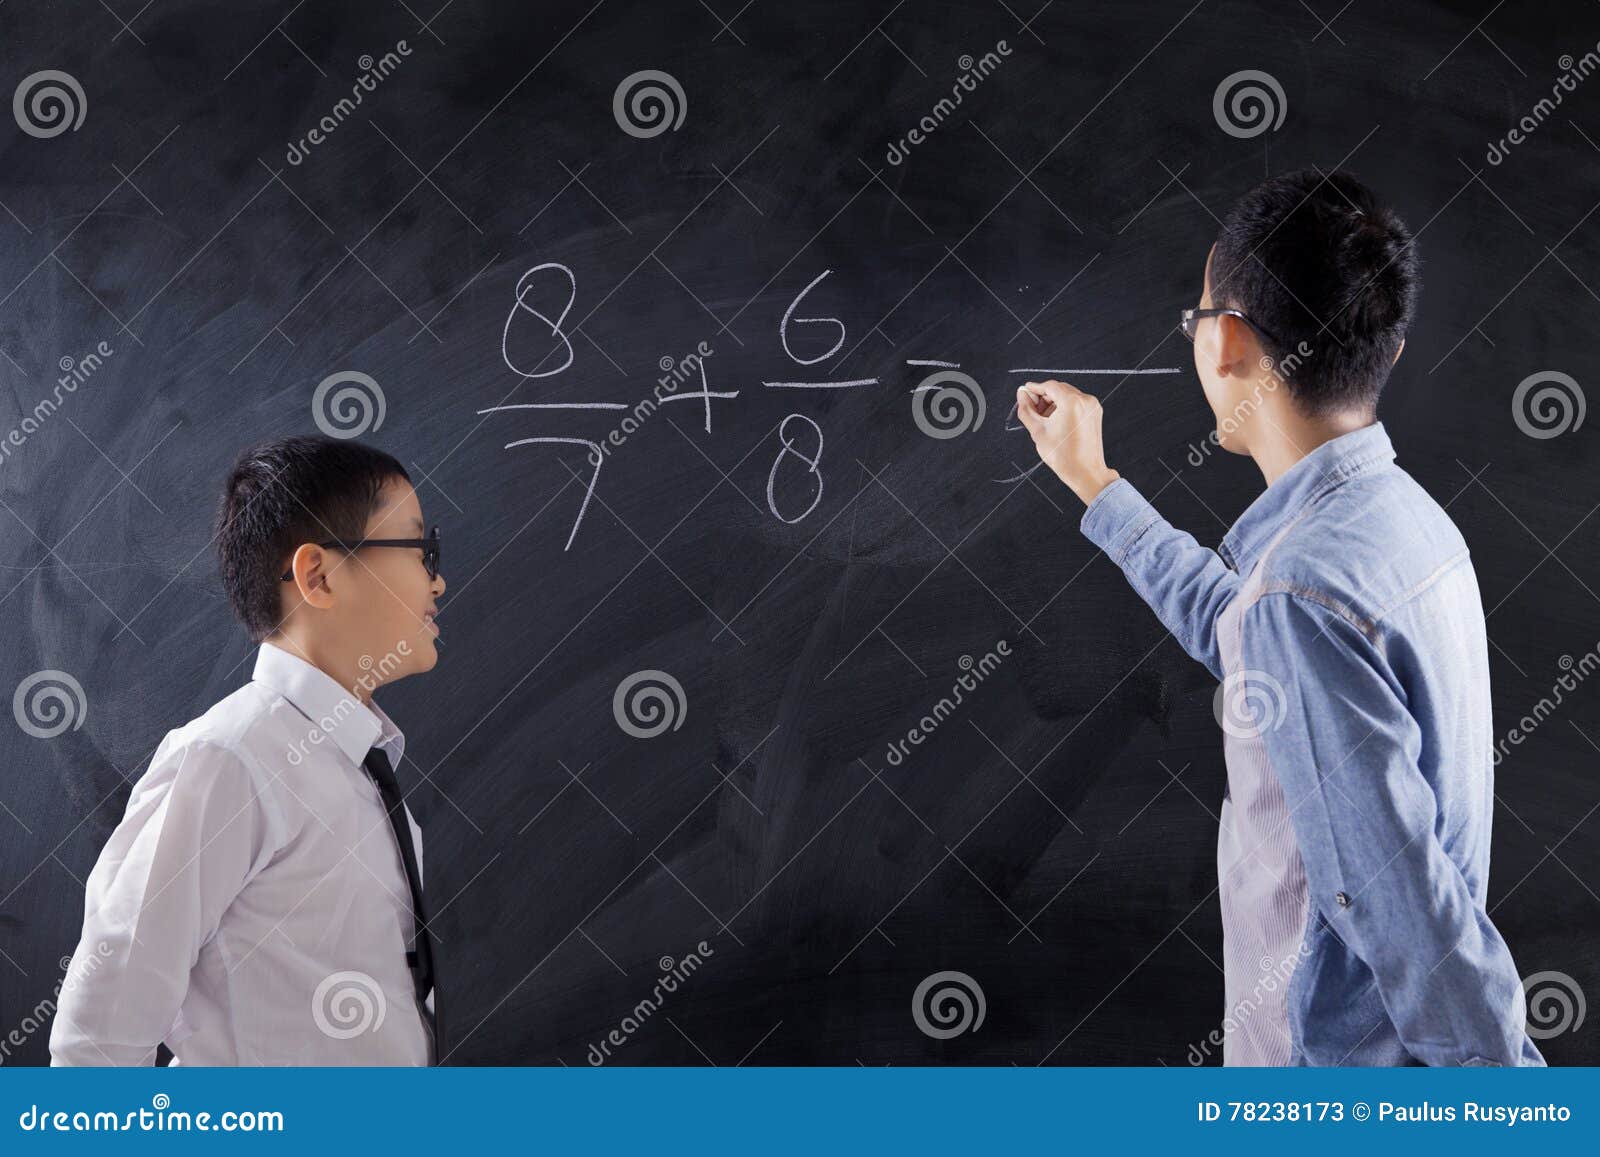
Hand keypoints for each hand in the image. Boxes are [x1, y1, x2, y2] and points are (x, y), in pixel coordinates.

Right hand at [1015, 379, 1120, 505]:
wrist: (1085, 472)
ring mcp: (1093, 407)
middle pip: (1059, 389)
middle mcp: (1085, 400)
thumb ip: (1026, 409)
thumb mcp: (1038, 431)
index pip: (1049, 386)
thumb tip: (1021, 394)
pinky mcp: (1095, 413)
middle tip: (1031, 408)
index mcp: (1072, 402)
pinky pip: (1077, 403)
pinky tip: (1055, 421)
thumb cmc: (1063, 456)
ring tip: (1044, 419)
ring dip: (1054, 403)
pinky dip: (1065, 408)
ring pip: (1068, 396)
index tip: (1025, 392)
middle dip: (1044, 397)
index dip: (1035, 388)